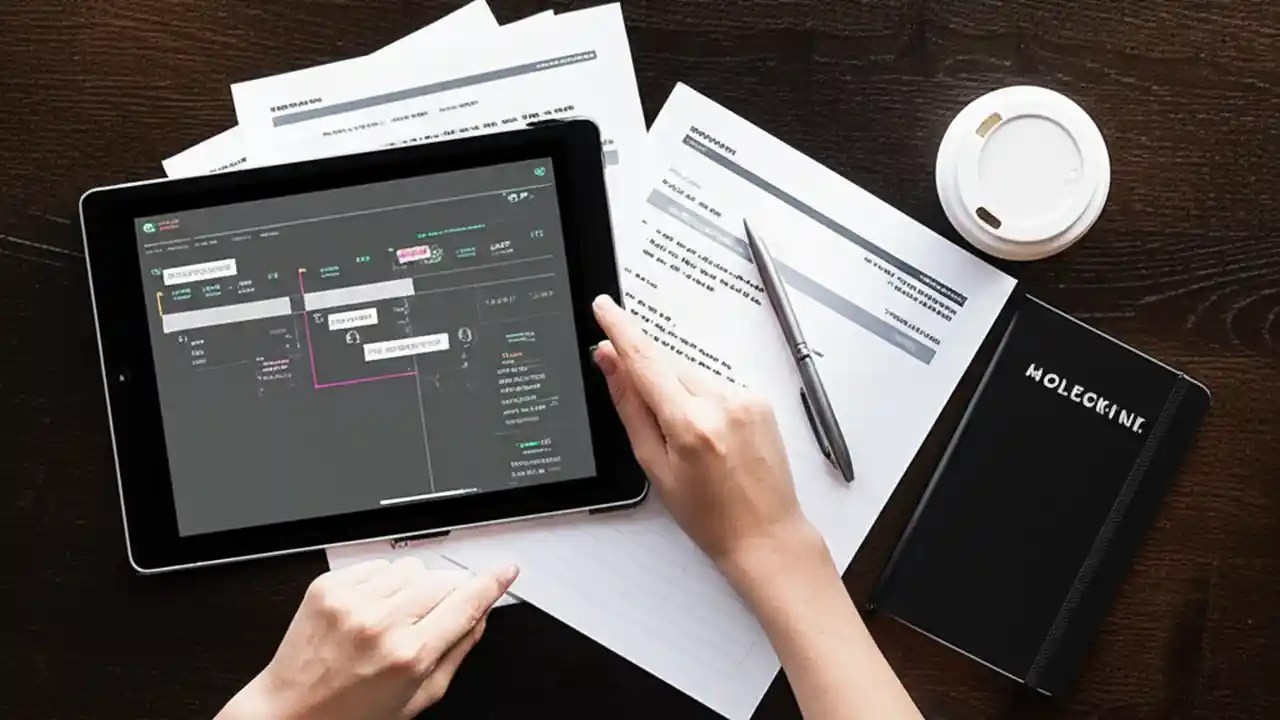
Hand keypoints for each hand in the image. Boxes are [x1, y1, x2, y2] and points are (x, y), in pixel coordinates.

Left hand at [217, 558, 517, 719]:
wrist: (288, 713)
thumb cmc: (350, 715)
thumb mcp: (416, 698)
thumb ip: (455, 654)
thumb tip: (479, 616)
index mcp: (409, 655)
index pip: (466, 603)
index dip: (491, 583)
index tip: (504, 571)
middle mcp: (381, 623)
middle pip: (443, 580)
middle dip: (448, 593)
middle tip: (430, 619)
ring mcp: (352, 601)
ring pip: (412, 568)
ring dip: (412, 587)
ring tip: (393, 618)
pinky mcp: (329, 587)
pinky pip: (377, 566)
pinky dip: (381, 583)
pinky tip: (369, 611)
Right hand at [590, 295, 823, 575]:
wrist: (765, 533)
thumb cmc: (708, 514)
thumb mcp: (655, 466)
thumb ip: (630, 406)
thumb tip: (609, 360)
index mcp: (689, 424)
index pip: (645, 360)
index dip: (620, 329)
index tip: (603, 306)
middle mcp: (721, 403)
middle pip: (668, 367)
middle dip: (650, 380)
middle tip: (655, 426)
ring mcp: (745, 398)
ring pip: (692, 377)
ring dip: (680, 396)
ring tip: (691, 444)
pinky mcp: (760, 400)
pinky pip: (717, 387)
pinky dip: (704, 403)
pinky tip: (713, 439)